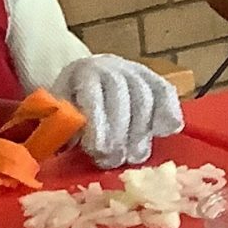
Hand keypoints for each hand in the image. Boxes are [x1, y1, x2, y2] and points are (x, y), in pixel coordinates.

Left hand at [52, 55, 184, 168]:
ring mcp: (136, 71)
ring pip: (146, 97)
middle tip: (113, 160)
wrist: (89, 79)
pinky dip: (169, 112)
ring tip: (133, 157)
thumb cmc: (72, 104)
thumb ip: (62, 126)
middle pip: (122, 95)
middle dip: (120, 132)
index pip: (93, 93)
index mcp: (83, 72)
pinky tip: (164, 132)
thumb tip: (67, 145)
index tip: (97, 149)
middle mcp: (111, 66)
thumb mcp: (58, 112)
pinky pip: (166, 93)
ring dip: (141, 132)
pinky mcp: (155, 80)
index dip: (98, 121)